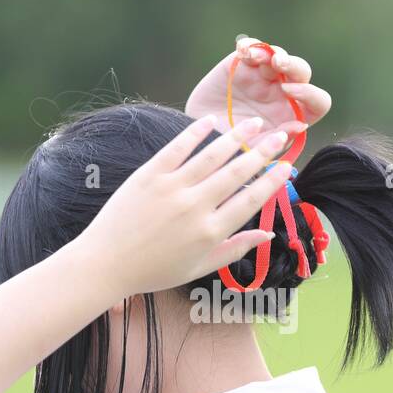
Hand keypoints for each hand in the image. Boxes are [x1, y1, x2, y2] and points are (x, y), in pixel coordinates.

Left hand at [79, 114, 296, 295]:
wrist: (106, 263)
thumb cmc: (154, 271)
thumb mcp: (199, 268)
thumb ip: (235, 249)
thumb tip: (268, 234)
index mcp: (210, 233)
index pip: (251, 200)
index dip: (272, 182)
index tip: (287, 167)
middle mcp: (195, 207)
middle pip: (237, 172)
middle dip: (264, 151)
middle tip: (281, 135)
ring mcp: (172, 188)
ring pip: (212, 155)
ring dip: (237, 136)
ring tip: (255, 122)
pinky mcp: (149, 175)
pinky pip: (177, 148)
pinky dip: (196, 132)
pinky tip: (212, 121)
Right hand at [185, 35, 332, 136]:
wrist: (200, 139)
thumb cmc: (232, 150)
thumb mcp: (254, 151)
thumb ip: (276, 140)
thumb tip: (300, 124)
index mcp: (294, 115)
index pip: (318, 101)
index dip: (310, 94)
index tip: (290, 92)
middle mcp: (283, 93)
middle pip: (301, 72)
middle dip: (293, 65)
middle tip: (278, 66)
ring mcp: (263, 77)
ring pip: (277, 55)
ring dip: (271, 53)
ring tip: (256, 58)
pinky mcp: (242, 65)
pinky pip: (252, 48)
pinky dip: (249, 45)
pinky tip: (242, 51)